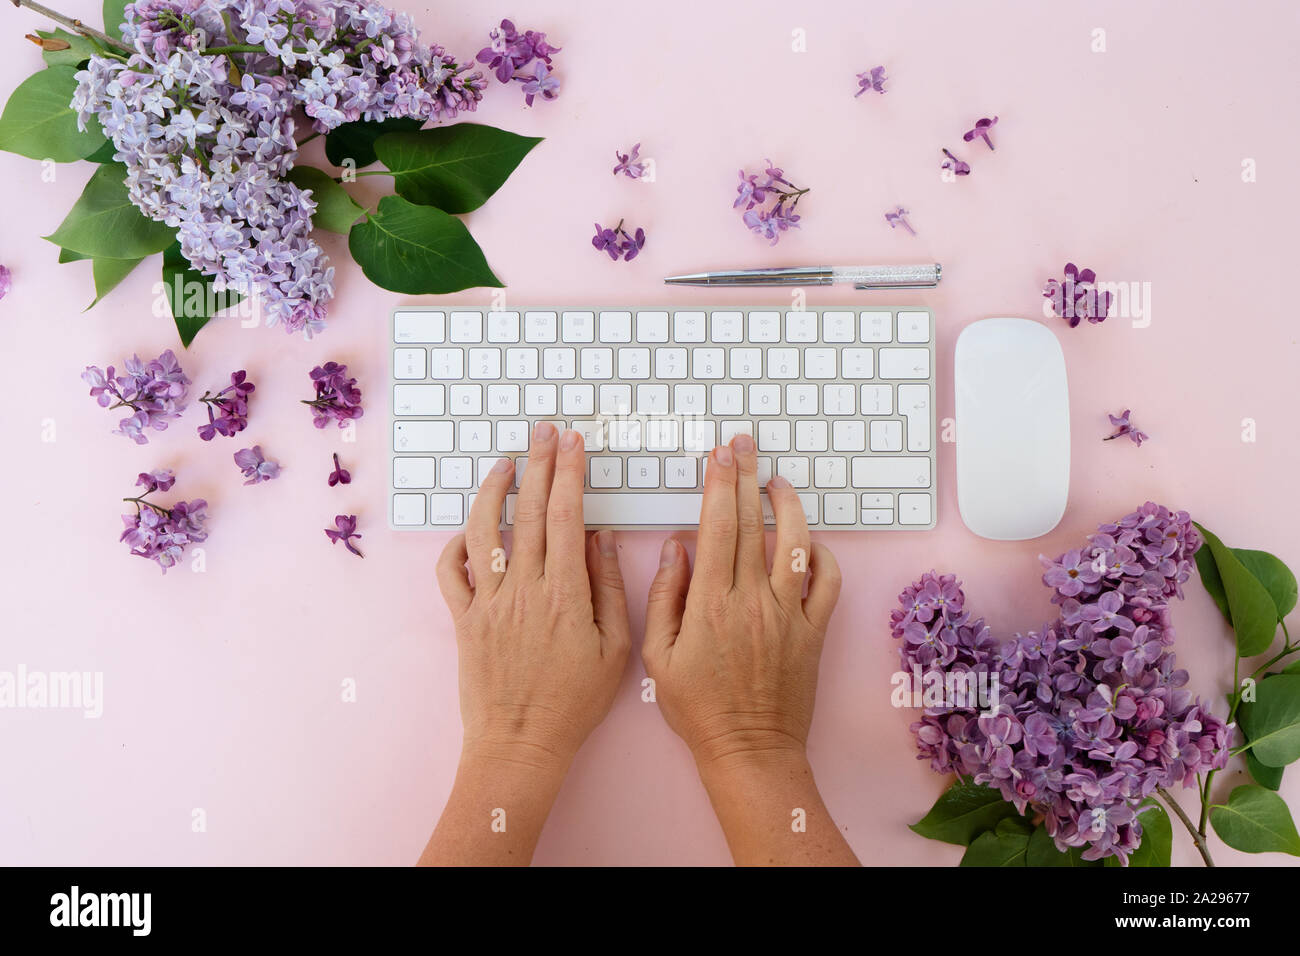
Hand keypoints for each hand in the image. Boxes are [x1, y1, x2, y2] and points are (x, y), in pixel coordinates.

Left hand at [421, 424, 629, 864]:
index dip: (569, 472)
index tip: (572, 442)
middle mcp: (523, 589)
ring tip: (504, 464)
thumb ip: (608, 588)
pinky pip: (450, 573)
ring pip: (485, 530)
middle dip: (538, 463)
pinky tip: (470, 531)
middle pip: (530, 511)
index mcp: (565, 594)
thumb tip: (600, 538)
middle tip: (543, 431)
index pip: (567, 515)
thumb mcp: (615, 649)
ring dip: (493, 491)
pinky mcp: (463, 620)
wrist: (521, 744)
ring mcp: (488, 603)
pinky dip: (456, 545)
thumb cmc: (574, 703)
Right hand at [642, 433, 855, 864]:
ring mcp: (788, 614)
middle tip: (744, 444)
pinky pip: (827, 582)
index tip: (719, 455)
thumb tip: (676, 548)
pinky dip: (820, 555)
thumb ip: (666, 595)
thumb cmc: (698, 708)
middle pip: (752, 523)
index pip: (717, 526)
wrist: (749, 750)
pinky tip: (806, 542)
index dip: (718, 484)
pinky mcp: (813, 631)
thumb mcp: (658, 655)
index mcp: (710, 603)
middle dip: (746, 476)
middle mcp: (753, 601)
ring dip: (787, 505)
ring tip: (777, 482)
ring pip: (795, 543)